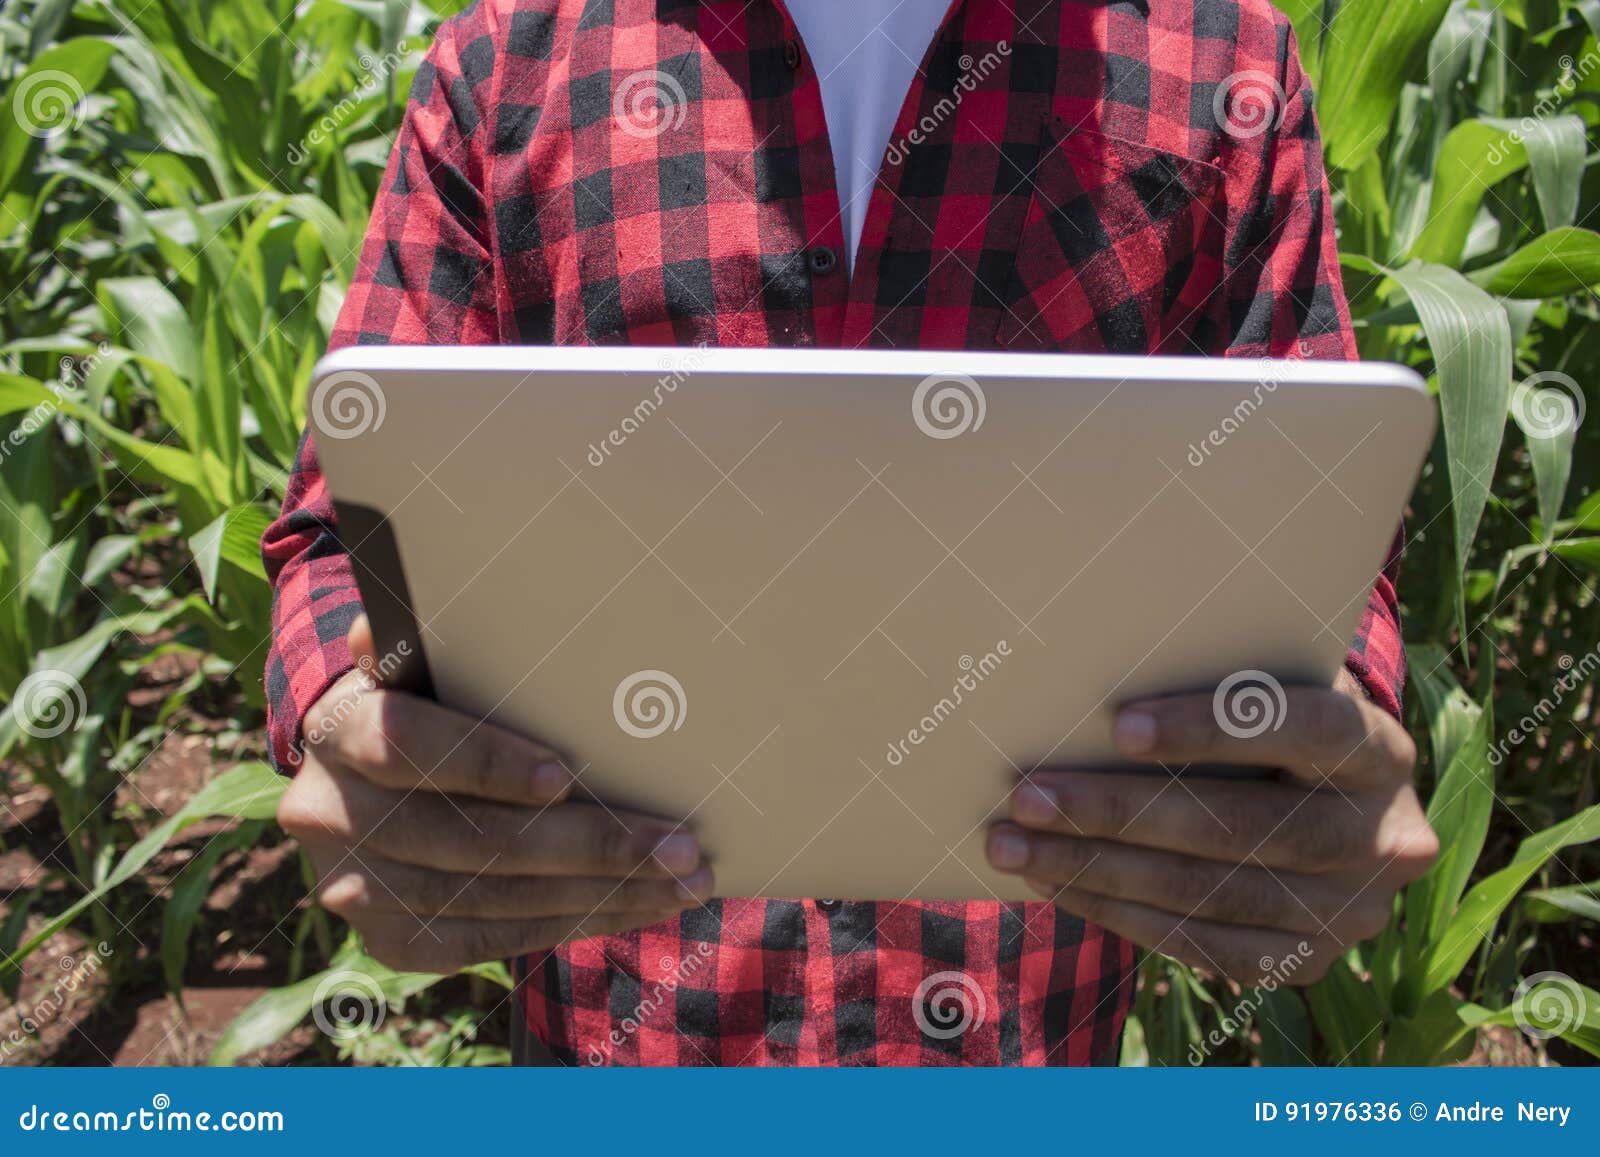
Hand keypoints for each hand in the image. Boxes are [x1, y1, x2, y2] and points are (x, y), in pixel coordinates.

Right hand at [276, 615, 711, 972]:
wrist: (361, 764)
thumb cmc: (428, 690)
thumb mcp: (427, 651)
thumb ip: (447, 629)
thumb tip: (477, 575)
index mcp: (336, 725)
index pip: (405, 745)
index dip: (485, 763)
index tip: (567, 775)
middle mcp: (328, 813)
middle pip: (468, 841)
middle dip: (589, 846)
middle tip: (680, 847)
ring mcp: (353, 886)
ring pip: (490, 901)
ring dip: (600, 894)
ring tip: (682, 882)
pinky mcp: (388, 939)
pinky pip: (489, 941)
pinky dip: (570, 923)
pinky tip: (634, 906)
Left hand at [985, 672, 1437, 984]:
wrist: (1338, 809)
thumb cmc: (1275, 722)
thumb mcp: (1274, 685)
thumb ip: (1221, 674)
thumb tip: (1094, 666)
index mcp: (1380, 750)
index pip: (1306, 729)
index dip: (1214, 728)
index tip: (1119, 725)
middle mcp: (1382, 838)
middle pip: (1241, 828)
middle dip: (1118, 813)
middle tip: (1025, 796)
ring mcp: (1351, 912)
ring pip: (1209, 895)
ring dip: (1097, 871)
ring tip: (1013, 844)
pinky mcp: (1308, 962)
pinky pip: (1202, 947)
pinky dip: (1120, 914)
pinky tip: (1056, 883)